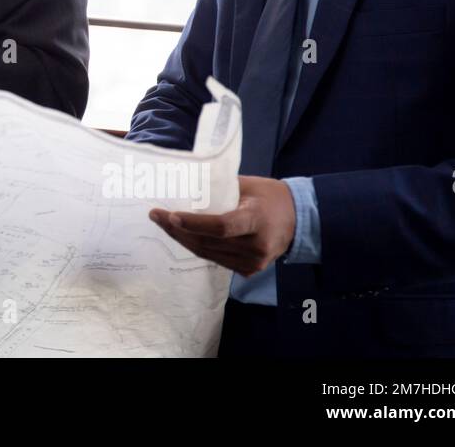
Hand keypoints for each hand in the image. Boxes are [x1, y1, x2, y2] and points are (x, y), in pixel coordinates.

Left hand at [148, 175, 296, 275]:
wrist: (299, 219)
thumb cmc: (269, 196)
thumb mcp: (247, 185)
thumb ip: (219, 188)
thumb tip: (184, 185)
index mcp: (257, 220)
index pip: (221, 226)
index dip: (193, 223)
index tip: (170, 215)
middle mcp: (256, 246)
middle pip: (208, 241)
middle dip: (177, 230)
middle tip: (155, 216)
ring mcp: (253, 262)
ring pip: (208, 253)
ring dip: (182, 240)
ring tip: (163, 224)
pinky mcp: (249, 270)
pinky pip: (216, 259)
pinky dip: (198, 247)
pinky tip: (182, 236)